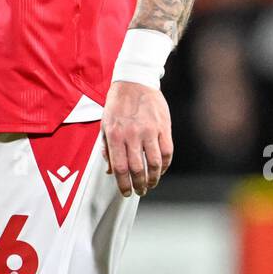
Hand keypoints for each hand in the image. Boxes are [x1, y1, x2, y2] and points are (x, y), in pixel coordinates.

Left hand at [101, 81, 172, 197]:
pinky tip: (160, 170)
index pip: (120, 168)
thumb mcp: (105, 124)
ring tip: (151, 183)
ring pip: (154, 163)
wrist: (135, 81)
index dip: (123, 184)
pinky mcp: (164, 126)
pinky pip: (167, 151)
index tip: (126, 192)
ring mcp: (149, 130)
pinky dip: (164, 165)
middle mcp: (132, 134)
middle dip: (139, 185)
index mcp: (115, 135)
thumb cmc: (117, 103)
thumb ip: (106, 148)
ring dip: (153, 178)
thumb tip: (110, 170)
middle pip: (137, 169)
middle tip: (140, 191)